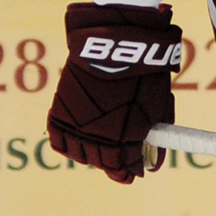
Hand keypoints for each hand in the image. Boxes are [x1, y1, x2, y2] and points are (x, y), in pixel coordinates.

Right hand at [46, 3, 182, 183]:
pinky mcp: (59, 109)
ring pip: (79, 153)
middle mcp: (95, 134)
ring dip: (91, 155)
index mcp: (122, 136)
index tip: (133, 173)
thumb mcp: (157, 105)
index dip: (127, 172)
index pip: (121, 168)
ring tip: (102, 147)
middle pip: (101, 162)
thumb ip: (154, 135)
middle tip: (121, 160)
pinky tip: (80, 138)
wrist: (113, 42)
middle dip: (113, 164)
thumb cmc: (142, 73)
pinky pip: (58, 138)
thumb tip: (152, 161)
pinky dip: (68, 142)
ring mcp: (75, 122)